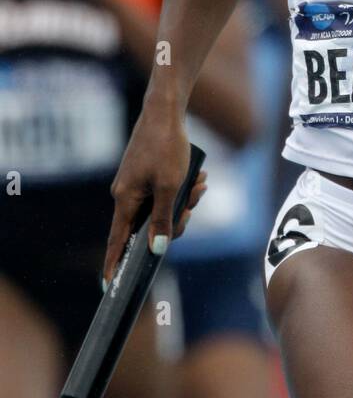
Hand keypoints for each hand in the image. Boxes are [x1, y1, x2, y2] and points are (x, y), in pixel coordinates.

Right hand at [103, 100, 207, 282]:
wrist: (165, 112)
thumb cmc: (167, 147)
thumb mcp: (169, 187)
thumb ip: (163, 219)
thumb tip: (158, 249)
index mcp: (125, 199)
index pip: (117, 240)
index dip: (114, 263)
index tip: (109, 285)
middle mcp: (126, 194)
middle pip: (150, 225)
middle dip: (177, 218)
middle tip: (194, 201)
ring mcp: (136, 184)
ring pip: (163, 208)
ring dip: (184, 201)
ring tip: (200, 183)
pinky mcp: (146, 175)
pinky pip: (165, 193)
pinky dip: (182, 189)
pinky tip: (199, 177)